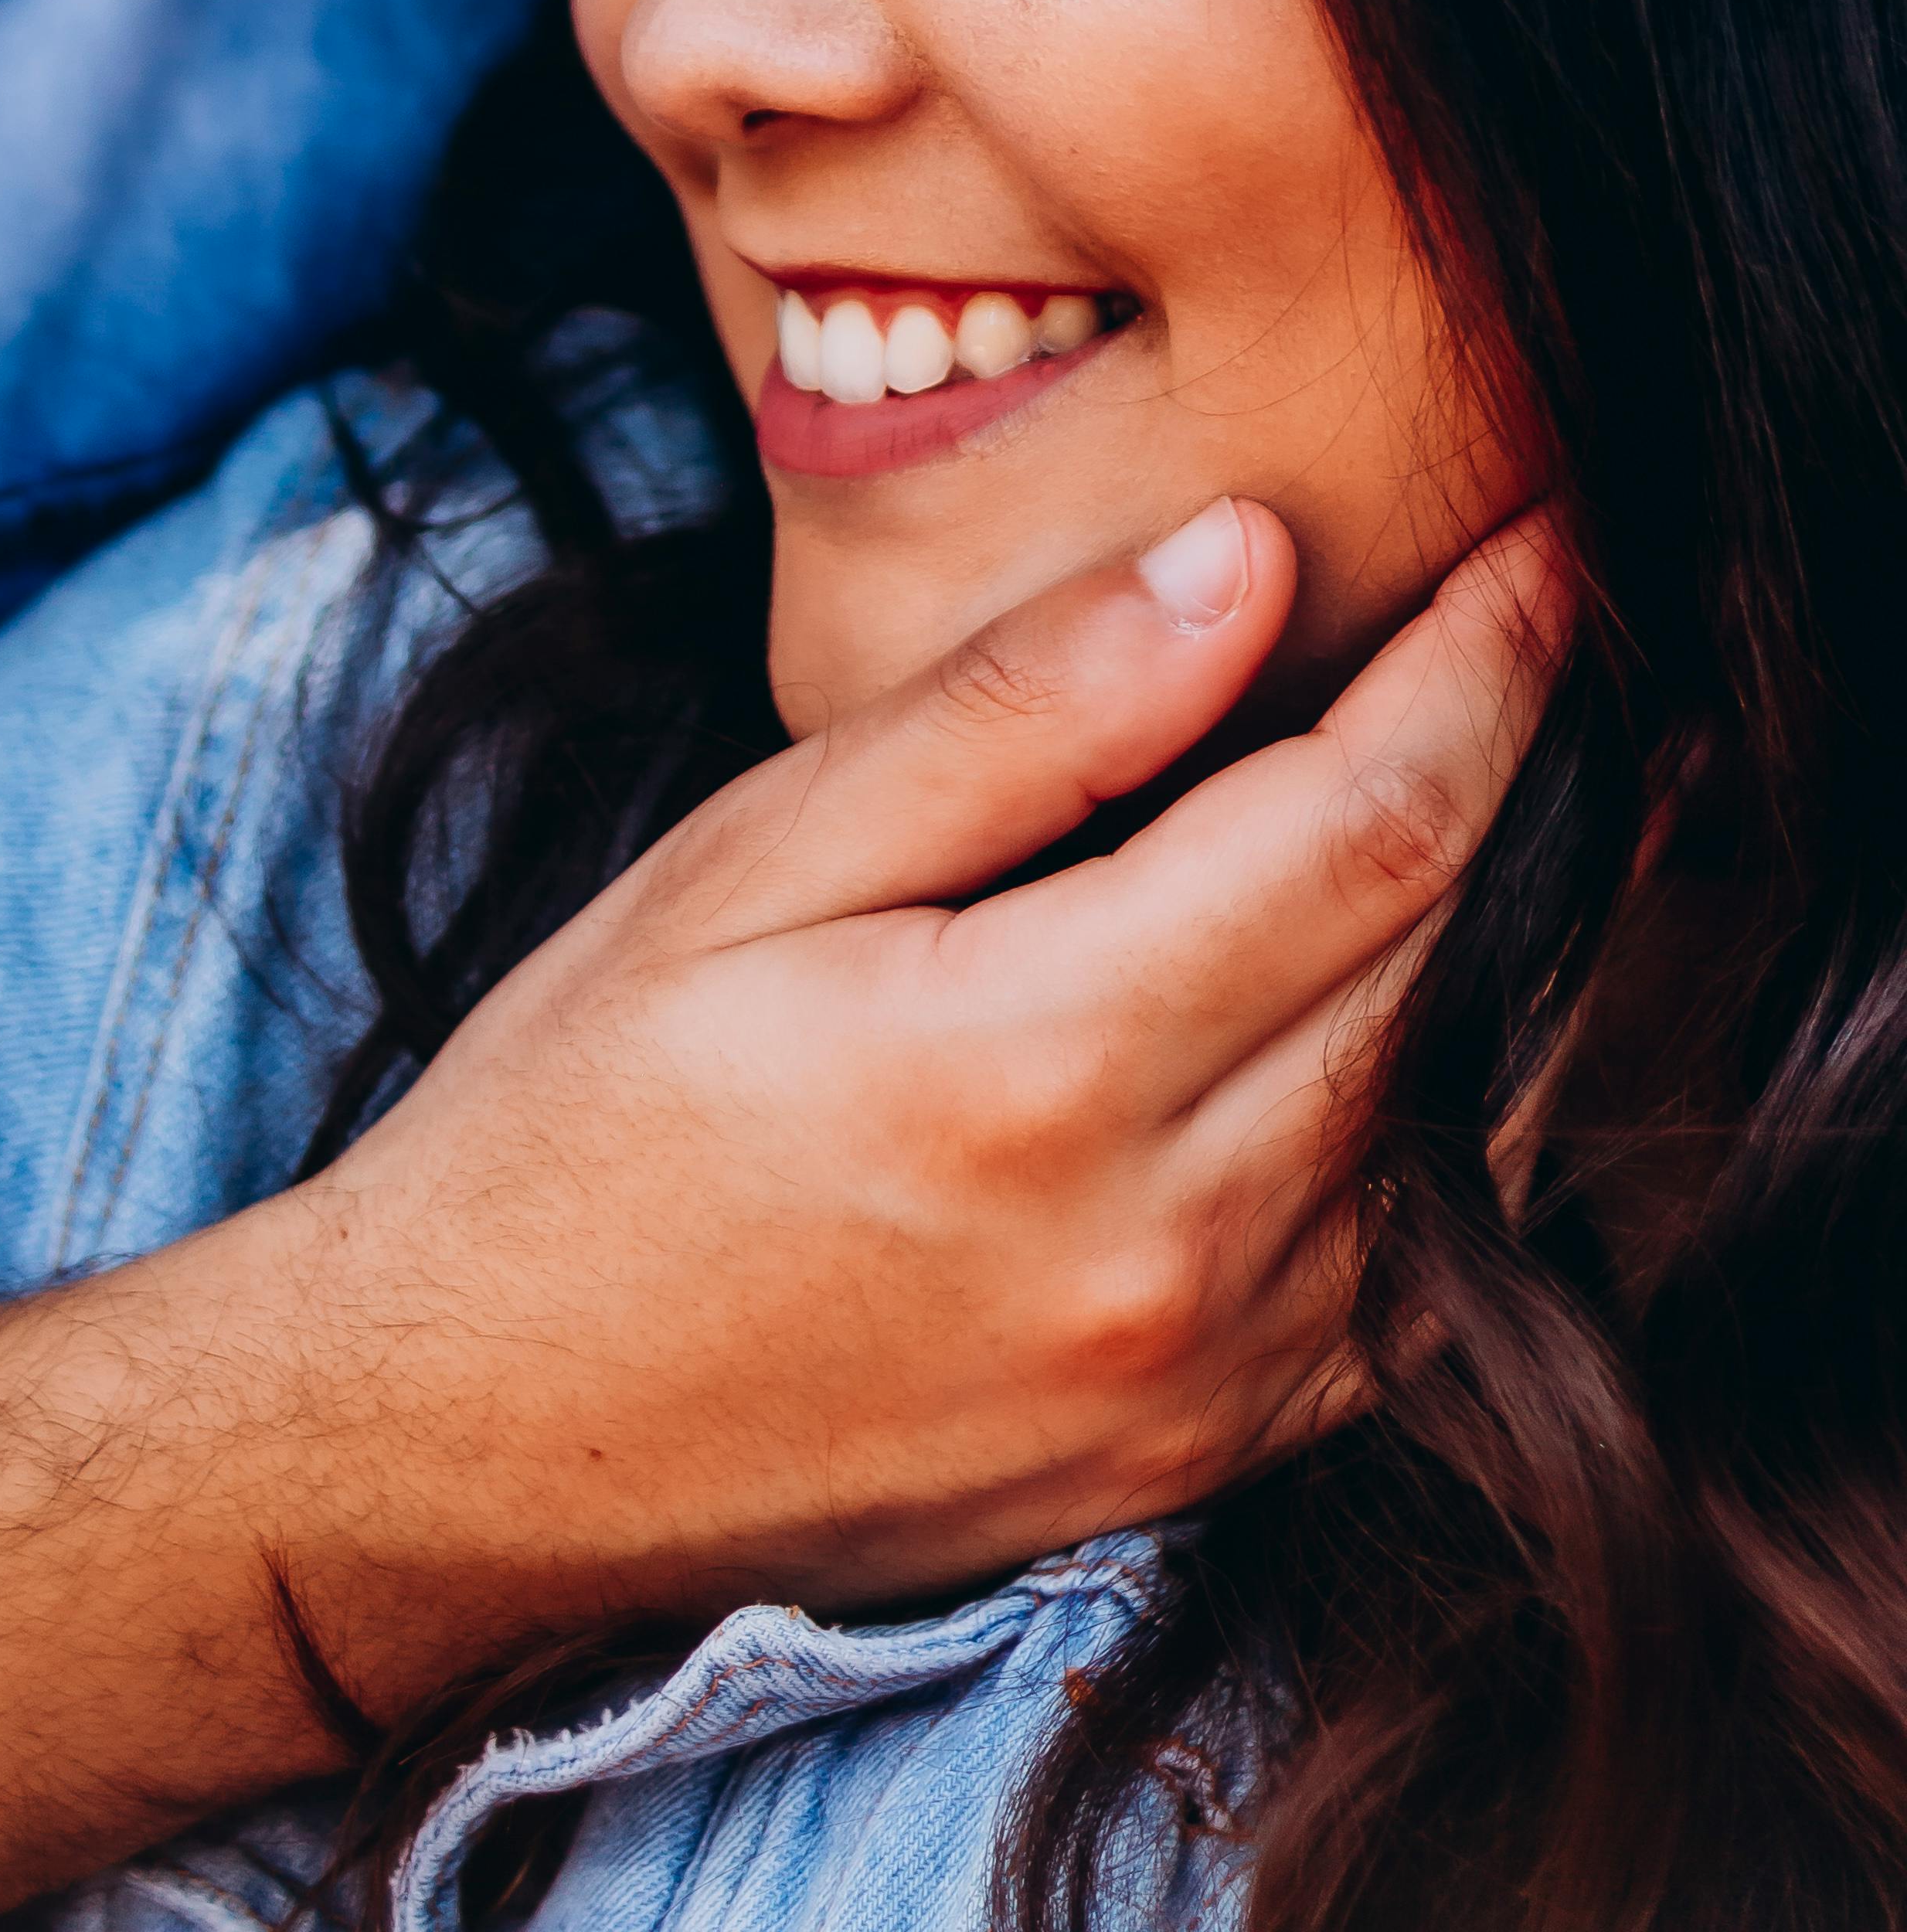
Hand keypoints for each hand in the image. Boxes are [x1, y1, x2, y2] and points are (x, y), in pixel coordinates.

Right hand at [274, 494, 1567, 1692]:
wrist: (467, 1439)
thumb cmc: (579, 1116)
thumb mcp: (752, 862)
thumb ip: (1015, 713)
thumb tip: (1240, 561)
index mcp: (1032, 1062)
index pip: (1370, 823)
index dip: (1488, 665)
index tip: (1544, 545)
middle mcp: (1153, 1246)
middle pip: (1444, 959)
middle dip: (1519, 770)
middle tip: (1533, 625)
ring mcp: (1189, 1384)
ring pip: (1458, 1124)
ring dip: (1502, 942)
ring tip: (1509, 785)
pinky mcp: (1188, 1467)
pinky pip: (1403, 1283)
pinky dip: (1440, 1124)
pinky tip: (1399, 1008)